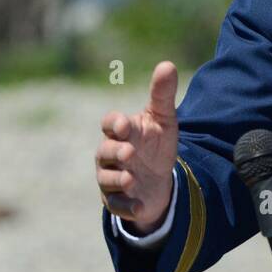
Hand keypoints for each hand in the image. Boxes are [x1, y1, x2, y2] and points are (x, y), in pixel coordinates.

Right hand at [95, 62, 179, 233]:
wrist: (159, 178)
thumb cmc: (156, 143)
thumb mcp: (163, 119)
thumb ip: (162, 95)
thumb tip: (167, 65)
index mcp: (121, 131)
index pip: (109, 124)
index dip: (115, 124)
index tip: (125, 125)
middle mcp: (110, 154)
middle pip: (104, 151)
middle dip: (115, 152)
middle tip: (129, 153)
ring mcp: (111, 178)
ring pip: (106, 179)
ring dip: (118, 180)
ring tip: (131, 180)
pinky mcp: (117, 201)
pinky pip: (117, 205)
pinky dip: (127, 207)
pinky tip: (141, 206)